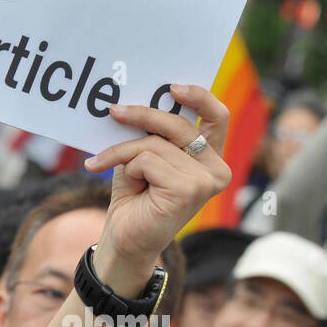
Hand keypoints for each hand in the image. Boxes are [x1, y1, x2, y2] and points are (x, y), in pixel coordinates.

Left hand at [83, 85, 231, 293]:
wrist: (125, 240)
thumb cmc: (136, 197)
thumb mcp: (146, 157)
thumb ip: (154, 134)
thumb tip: (137, 102)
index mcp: (211, 159)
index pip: (218, 117)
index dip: (200, 96)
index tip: (173, 87)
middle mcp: (217, 169)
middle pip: (179, 124)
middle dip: (141, 114)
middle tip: (113, 111)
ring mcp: (206, 181)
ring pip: (154, 143)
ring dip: (124, 153)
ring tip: (108, 166)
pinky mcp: (189, 190)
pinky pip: (146, 159)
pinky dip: (126, 167)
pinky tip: (128, 188)